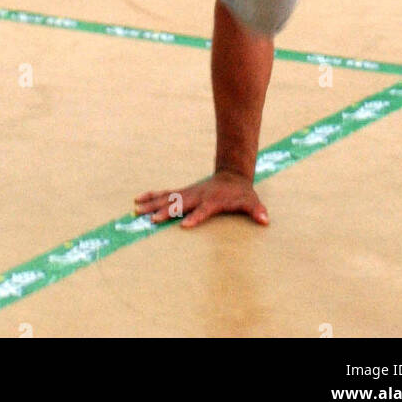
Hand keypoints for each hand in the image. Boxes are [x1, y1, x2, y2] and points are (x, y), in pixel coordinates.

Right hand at [135, 170, 269, 229]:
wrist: (232, 176)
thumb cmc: (241, 193)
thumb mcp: (251, 201)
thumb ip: (257, 210)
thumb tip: (265, 219)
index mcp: (212, 200)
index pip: (203, 210)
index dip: (195, 218)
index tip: (185, 225)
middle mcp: (198, 195)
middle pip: (180, 204)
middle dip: (166, 211)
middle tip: (152, 220)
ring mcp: (188, 193)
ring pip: (167, 198)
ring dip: (152, 203)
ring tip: (136, 210)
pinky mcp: (183, 192)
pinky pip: (164, 193)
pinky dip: (151, 195)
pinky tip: (138, 199)